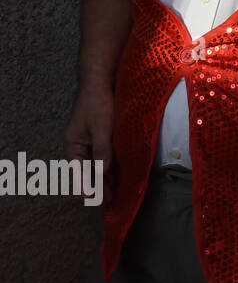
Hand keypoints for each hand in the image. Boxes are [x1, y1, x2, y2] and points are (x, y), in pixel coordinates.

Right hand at [63, 84, 115, 205]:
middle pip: (87, 171)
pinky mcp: (102, 136)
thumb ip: (102, 151)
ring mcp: (90, 141)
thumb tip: (103, 174)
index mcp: (73, 145)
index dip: (86, 186)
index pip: (78, 172)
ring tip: (115, 194)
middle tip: (109, 202)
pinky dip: (110, 166)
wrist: (101, 81)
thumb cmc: (98, 103)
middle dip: (98, 186)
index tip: (94, 200)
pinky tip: (118, 175)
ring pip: (97, 165)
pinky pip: (104, 156)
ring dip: (105, 178)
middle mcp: (80, 146)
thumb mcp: (101, 128)